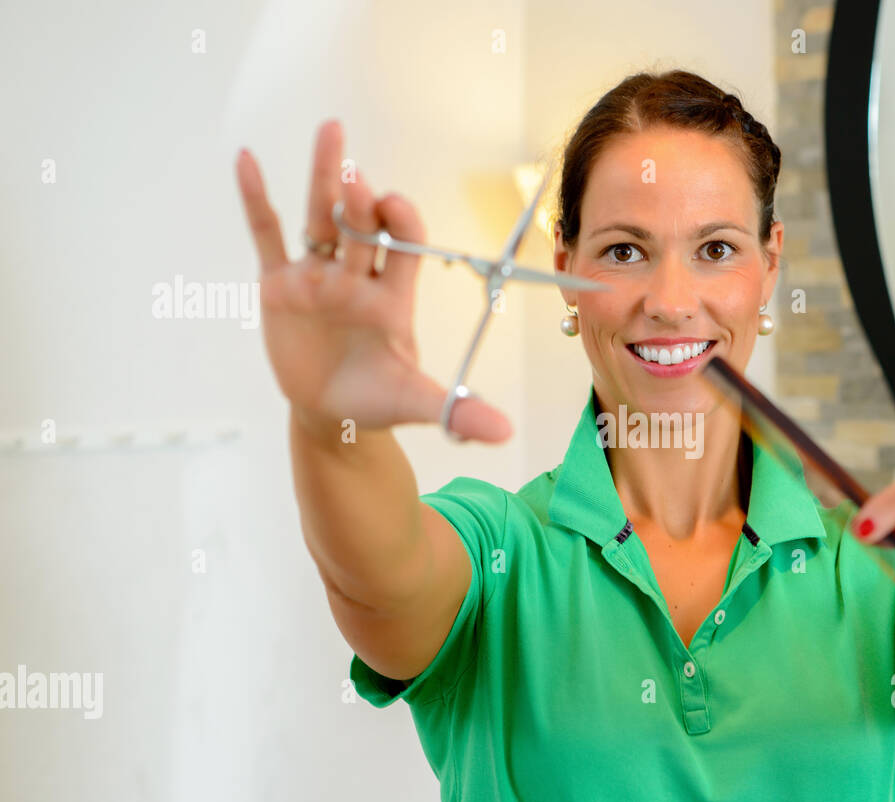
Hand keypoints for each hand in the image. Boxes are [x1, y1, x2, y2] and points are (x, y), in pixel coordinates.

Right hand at [234, 119, 511, 439]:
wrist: (331, 416)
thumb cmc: (377, 401)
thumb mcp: (417, 404)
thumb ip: (457, 412)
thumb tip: (505, 433)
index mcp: (394, 294)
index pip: (406, 242)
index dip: (403, 221)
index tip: (396, 207)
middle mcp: (359, 275)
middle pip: (363, 225)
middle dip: (362, 201)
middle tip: (357, 176)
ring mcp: (319, 275)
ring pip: (321, 218)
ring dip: (324, 178)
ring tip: (332, 133)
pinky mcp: (281, 284)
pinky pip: (267, 235)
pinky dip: (256, 199)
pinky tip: (246, 160)